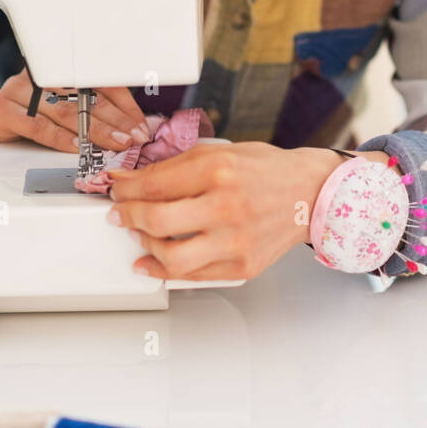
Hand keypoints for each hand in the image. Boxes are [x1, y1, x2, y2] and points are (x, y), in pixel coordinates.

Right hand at [0, 66, 150, 154]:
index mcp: (59, 70)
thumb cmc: (34, 125)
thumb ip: (95, 116)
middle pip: (85, 96)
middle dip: (114, 120)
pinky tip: (77, 147)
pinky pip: (37, 125)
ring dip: (94, 130)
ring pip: (64, 110)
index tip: (141, 126)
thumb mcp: (67, 116)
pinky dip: (60, 138)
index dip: (124, 105)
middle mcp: (39, 74)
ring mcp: (18, 89)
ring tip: (114, 143)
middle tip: (133, 137)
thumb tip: (134, 129)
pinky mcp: (1, 108)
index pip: (99, 83)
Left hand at [105, 142, 345, 281]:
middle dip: (127, 217)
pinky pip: (194, 276)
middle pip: (156, 220)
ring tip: (139, 237)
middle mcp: (227, 206)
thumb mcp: (221, 152)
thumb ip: (175, 165)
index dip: (125, 189)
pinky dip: (165, 271)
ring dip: (144, 247)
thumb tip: (132, 180)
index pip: (154, 184)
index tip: (116, 190)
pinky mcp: (243, 265)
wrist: (310, 194)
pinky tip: (153, 263)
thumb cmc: (267, 171)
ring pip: (171, 257)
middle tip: (119, 214)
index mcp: (220, 170)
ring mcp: (236, 240)